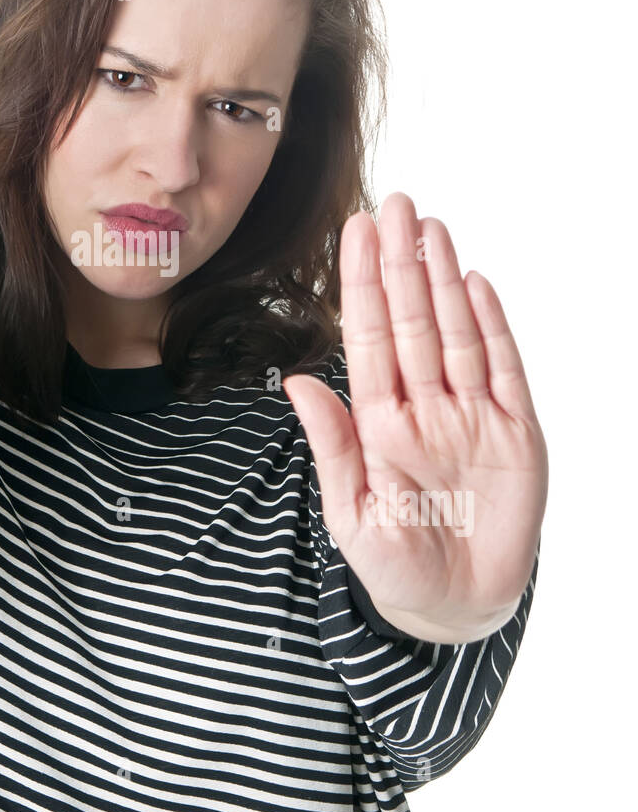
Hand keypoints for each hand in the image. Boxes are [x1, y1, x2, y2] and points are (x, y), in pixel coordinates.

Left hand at [283, 193, 547, 643]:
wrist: (453, 607)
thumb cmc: (393, 564)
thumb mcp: (352, 512)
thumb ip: (333, 445)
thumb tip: (296, 382)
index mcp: (379, 421)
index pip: (369, 337)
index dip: (363, 283)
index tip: (354, 231)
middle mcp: (424, 407)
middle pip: (412, 321)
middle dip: (401, 263)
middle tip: (394, 204)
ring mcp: (471, 415)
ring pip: (456, 333)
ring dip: (443, 281)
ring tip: (430, 229)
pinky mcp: (516, 433)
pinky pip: (503, 369)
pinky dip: (492, 326)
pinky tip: (476, 283)